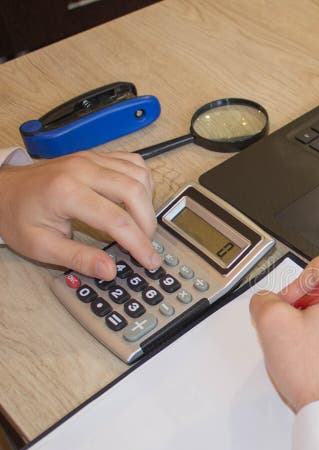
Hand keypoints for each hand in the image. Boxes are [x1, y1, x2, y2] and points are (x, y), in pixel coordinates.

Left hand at [0, 151, 159, 278]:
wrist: (2, 189)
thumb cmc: (18, 215)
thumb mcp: (40, 246)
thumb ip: (77, 258)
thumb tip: (109, 270)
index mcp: (65, 192)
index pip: (116, 219)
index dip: (138, 244)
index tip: (149, 261)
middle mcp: (82, 169)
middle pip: (134, 192)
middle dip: (147, 223)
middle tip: (145, 244)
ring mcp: (91, 159)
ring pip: (139, 175)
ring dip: (148, 202)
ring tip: (141, 224)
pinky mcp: (97, 156)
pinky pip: (133, 163)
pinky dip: (143, 182)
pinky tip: (137, 200)